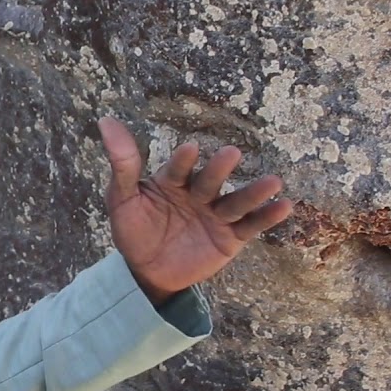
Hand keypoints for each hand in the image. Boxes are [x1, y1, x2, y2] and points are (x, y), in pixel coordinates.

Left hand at [98, 117, 292, 303]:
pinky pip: (251, 226)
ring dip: (254, 192)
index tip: (189, 149)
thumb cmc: (133, 229)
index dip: (183, 161)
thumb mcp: (121, 198)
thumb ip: (121, 164)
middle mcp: (198, 193)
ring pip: (236, 201)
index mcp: (172, 181)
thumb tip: (106, 120)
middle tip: (230, 154)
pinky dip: (267, 217)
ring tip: (274, 181)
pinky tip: (285, 206)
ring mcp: (216, 214)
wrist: (146, 270)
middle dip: (220, 169)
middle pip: (210, 181)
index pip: (178, 169)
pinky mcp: (230, 237)